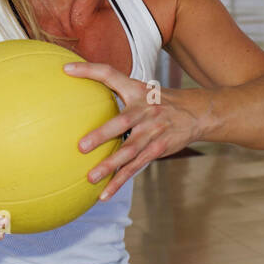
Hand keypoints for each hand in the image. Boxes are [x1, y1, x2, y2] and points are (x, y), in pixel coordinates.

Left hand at [63, 62, 203, 200]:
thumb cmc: (158, 100)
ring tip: (91, 177)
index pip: (111, 75)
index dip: (90, 70)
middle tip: (82, 146)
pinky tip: (104, 194)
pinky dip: (120, 180)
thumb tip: (78, 79)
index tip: (67, 70)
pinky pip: (136, 167)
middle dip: (104, 134)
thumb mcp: (140, 88)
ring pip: (130, 150)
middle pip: (123, 122)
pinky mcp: (158, 149)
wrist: (196, 113)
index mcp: (137, 92)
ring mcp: (154, 132)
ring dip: (111, 165)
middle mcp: (146, 111)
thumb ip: (114, 85)